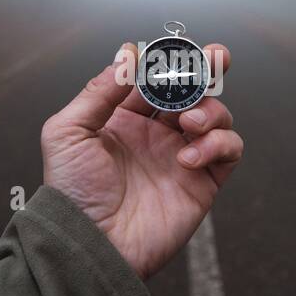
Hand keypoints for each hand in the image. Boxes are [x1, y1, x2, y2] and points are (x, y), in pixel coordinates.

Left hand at [41, 42, 241, 279]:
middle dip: (206, 70)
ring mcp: (182, 156)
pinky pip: (228, 150)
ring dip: (209, 111)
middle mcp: (156, 135)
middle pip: (192, 91)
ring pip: (215, 116)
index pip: (154, 79)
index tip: (175, 50)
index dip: (168, 60)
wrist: (92, 246)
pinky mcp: (203, 182)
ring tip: (188, 124)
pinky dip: (218, 144)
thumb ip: (99, 91)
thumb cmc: (72, 195)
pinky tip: (189, 156)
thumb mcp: (67, 133)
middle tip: (216, 57)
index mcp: (123, 119)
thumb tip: (128, 54)